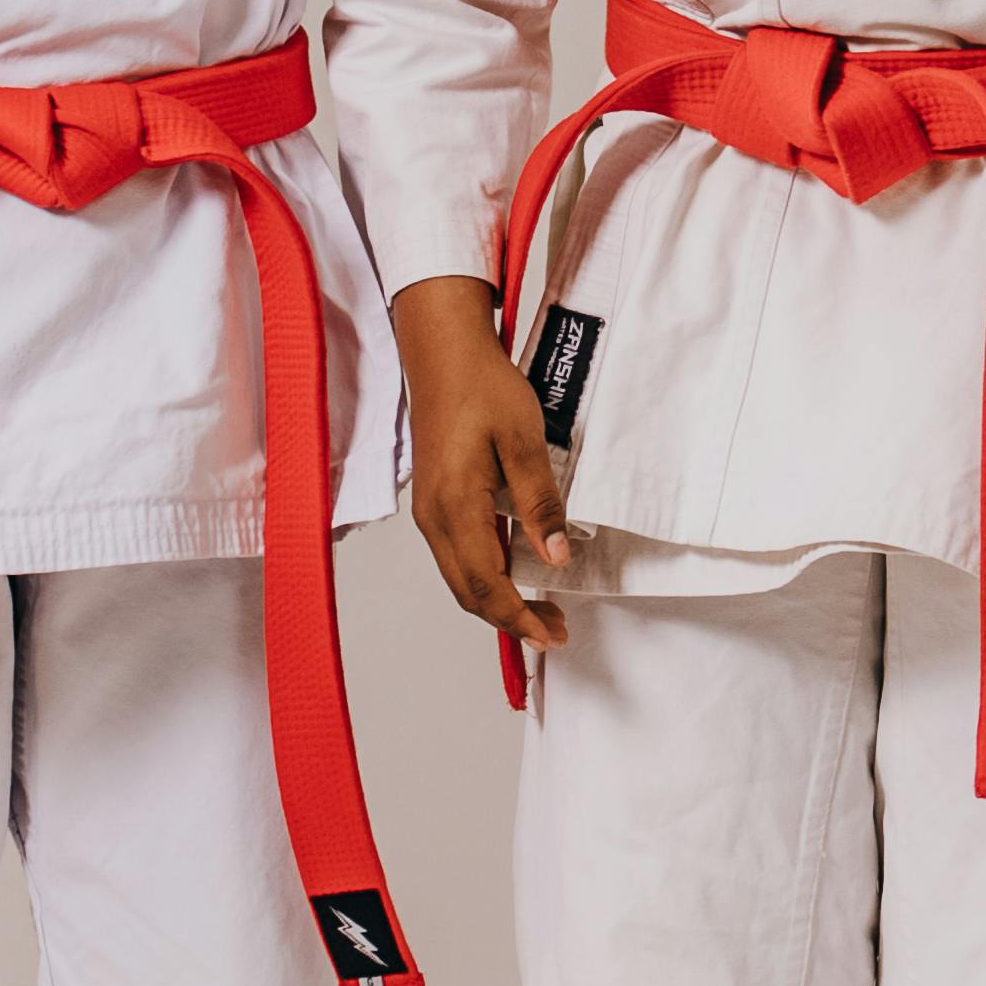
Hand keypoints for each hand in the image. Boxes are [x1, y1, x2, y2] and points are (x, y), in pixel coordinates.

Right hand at [392, 277, 571, 647]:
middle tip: (555, 630)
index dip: (520, 618)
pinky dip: (487, 577)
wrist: (443, 352)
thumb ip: (539, 503)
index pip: (487, 585)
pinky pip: (458, 556)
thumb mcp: (523, 441)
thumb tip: (555, 557)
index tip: (552, 633)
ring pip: (462, 578)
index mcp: (455, 507)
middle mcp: (434, 518)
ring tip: (542, 608)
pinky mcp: (435, 501)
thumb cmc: (481, 387)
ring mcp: (430, 511)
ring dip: (499, 600)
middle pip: (469, 593)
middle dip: (511, 619)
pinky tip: (516, 571)